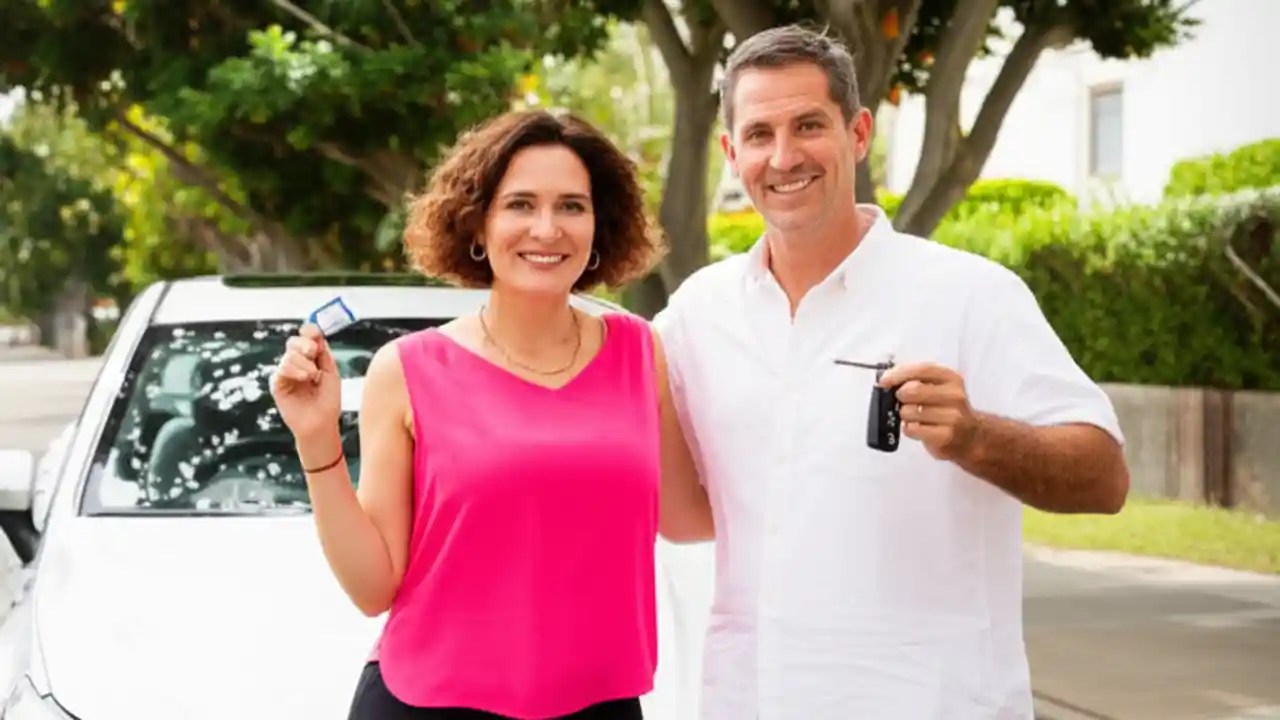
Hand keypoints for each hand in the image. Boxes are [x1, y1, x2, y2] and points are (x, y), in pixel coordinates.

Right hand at [270, 324, 340, 444]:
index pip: (306, 338)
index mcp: (311, 359)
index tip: (315, 332)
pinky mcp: (277, 385)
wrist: (321, 423)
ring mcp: (286, 374)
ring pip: (288, 355)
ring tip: (312, 376)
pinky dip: (293, 370)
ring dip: (302, 362)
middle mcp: (297, 364)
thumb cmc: (328, 401)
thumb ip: (324, 355)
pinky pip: (281, 369)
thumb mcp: (331, 373)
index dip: (309, 331)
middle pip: (293, 342)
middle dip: (304, 344)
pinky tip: (304, 378)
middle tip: (313, 352)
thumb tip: (318, 335)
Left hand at [878, 361, 980, 461]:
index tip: (884, 380)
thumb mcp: (938, 388)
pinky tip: (917, 428)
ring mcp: (952, 416)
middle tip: (902, 402)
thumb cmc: (947, 410)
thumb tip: (887, 379)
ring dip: (904, 415)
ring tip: (914, 417)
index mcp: (951, 378)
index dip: (899, 374)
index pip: (921, 370)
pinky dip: (908, 429)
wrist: (970, 437)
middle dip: (900, 397)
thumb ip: (916, 380)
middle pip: (912, 390)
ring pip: (909, 411)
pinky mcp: (945, 435)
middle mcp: (954, 395)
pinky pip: (912, 429)